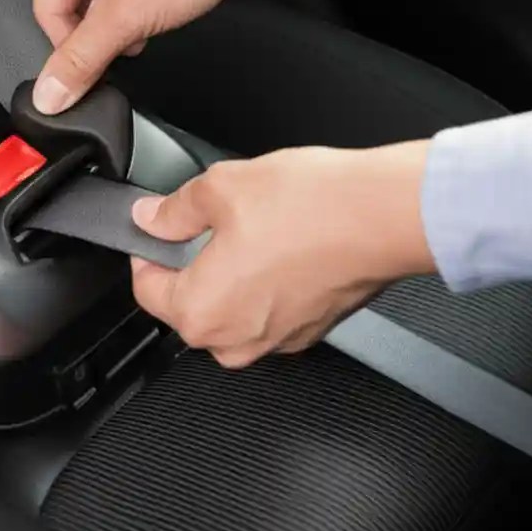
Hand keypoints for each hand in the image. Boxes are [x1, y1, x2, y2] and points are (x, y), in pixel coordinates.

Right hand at [31, 0, 293, 114]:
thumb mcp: (123, 21)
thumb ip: (81, 62)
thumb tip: (51, 95)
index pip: (47, 15)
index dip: (72, 49)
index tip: (95, 67)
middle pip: (69, 6)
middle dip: (100, 31)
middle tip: (131, 35)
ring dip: (118, 19)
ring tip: (148, 15)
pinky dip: (130, 2)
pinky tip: (155, 2)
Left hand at [130, 142, 436, 368]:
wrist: (384, 217)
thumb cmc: (310, 208)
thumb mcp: (219, 189)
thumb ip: (173, 211)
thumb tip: (152, 218)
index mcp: (199, 313)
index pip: (147, 290)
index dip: (146, 255)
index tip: (155, 233)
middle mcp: (234, 340)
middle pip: (189, 306)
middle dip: (191, 267)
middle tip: (208, 224)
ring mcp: (275, 341)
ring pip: (231, 310)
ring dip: (231, 277)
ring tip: (252, 231)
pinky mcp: (309, 331)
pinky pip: (269, 311)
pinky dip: (268, 285)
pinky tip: (283, 247)